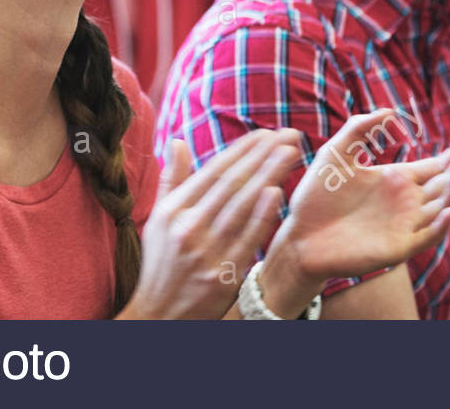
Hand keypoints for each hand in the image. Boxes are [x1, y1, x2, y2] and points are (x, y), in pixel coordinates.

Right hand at [122, 129, 302, 318]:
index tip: (264, 133)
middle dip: (262, 155)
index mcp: (172, 211)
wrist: (159, 316)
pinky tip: (277, 193)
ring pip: (241, 206)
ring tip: (290, 153)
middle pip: (231, 184)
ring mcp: (205, 253)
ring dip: (268, 176)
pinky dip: (261, 216)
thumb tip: (177, 141)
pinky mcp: (222, 276)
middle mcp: (187, 228)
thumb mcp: (159, 220)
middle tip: (288, 134)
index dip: (240, 151)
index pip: (212, 172)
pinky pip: (246, 240)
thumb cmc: (161, 263)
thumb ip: (172, 180)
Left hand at [264, 114, 449, 304]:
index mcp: (396, 179)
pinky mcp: (398, 248)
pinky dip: (441, 226)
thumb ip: (358, 128)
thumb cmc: (317, 195)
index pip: (435, 166)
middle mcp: (407, 202)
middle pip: (444, 184)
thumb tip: (389, 110)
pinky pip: (427, 237)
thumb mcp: (335, 152)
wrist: (299, 234)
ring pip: (442, 209)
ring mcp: (405, 225)